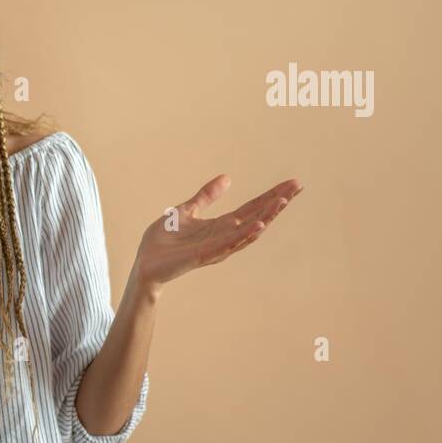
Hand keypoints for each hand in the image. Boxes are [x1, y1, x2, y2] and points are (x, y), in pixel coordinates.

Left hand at [133, 175, 303, 291]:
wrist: (144, 264)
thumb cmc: (163, 242)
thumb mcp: (186, 211)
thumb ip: (206, 196)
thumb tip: (227, 178)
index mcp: (220, 226)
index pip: (252, 208)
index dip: (271, 196)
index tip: (292, 184)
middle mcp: (224, 237)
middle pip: (257, 217)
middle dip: (277, 202)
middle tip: (297, 187)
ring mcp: (216, 247)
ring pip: (247, 231)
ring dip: (266, 216)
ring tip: (283, 202)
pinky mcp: (204, 255)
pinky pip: (228, 244)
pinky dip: (244, 234)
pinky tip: (259, 224)